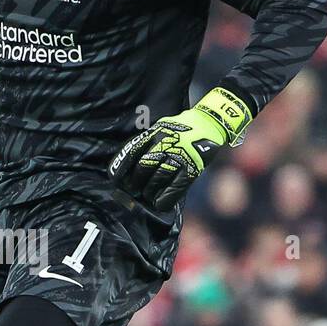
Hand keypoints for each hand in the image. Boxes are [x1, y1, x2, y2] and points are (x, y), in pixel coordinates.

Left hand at [108, 85, 251, 212]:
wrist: (210, 122)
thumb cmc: (181, 128)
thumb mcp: (161, 128)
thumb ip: (146, 142)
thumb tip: (128, 165)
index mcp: (156, 133)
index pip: (132, 152)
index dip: (121, 167)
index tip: (116, 179)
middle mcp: (166, 144)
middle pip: (144, 167)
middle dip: (136, 182)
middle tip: (133, 190)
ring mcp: (180, 156)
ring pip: (158, 178)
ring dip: (149, 191)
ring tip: (147, 195)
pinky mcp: (192, 167)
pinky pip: (176, 186)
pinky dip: (166, 197)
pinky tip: (160, 203)